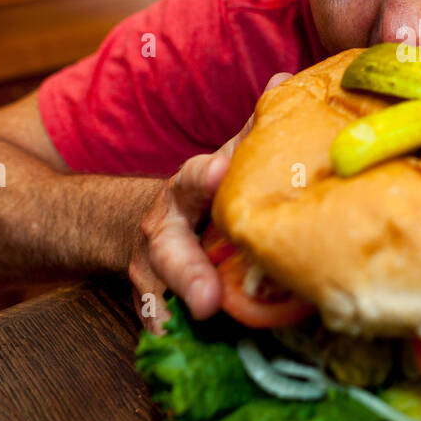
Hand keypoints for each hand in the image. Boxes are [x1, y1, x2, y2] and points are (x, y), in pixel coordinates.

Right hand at [131, 73, 291, 333]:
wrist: (133, 224)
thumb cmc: (199, 194)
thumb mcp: (219, 162)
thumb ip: (250, 132)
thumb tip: (287, 79)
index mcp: (188, 191)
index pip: (195, 179)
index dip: (207, 176)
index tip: (216, 172)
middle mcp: (165, 229)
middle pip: (169, 248)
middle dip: (187, 270)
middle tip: (207, 296)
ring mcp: (151, 268)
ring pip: (156, 288)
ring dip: (176, 306)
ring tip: (197, 323)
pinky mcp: (152, 301)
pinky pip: (155, 318)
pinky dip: (163, 329)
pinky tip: (171, 341)